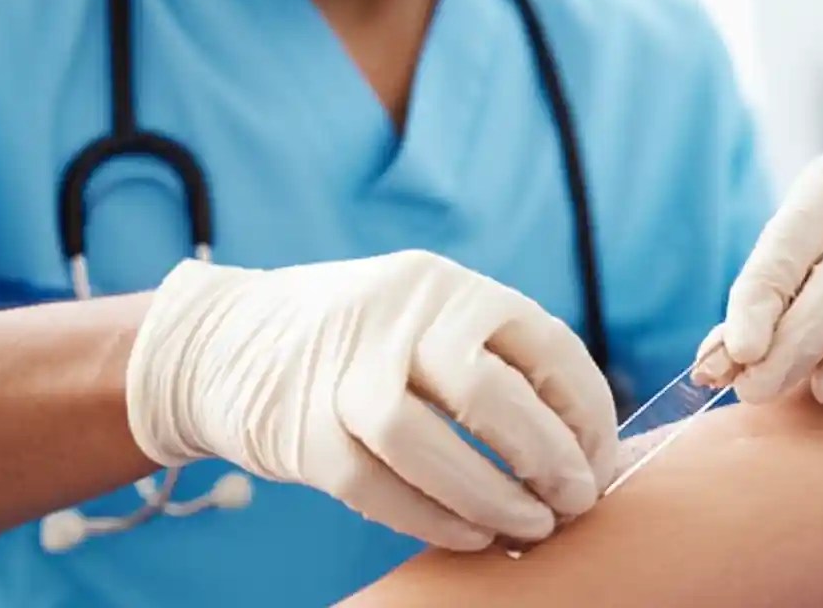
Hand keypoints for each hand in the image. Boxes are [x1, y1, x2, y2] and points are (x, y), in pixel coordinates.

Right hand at [125, 250, 617, 550]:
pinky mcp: (299, 429)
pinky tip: (470, 535)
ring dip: (492, 498)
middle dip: (548, 459)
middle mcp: (396, 318)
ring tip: (529, 528)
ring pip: (429, 444)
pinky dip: (432, 519)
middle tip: (574, 502)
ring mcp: (341, 371)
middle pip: (490, 395)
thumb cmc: (354, 340)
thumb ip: (488, 357)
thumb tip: (578, 442)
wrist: (221, 339)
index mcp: (445, 287)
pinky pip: (376, 486)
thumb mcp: (422, 313)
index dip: (585, 411)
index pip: (543, 343)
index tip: (601, 459)